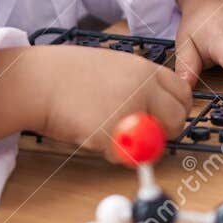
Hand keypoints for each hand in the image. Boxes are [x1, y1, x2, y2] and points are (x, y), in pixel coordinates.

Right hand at [0, 44, 191, 157]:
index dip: (176, 110)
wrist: (39, 81)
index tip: (165, 120)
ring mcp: (130, 110)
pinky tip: (93, 135)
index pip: (182, 92)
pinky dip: (114, 154)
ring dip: (139, 145)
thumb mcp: (115, 67)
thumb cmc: (69, 74)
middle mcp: (143, 88)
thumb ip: (140, 85)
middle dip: (164, 133)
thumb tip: (157, 110)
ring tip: (110, 132)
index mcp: (144, 69)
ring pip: (154, 141)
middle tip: (144, 137)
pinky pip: (127, 155)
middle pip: (176, 119)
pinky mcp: (113, 134)